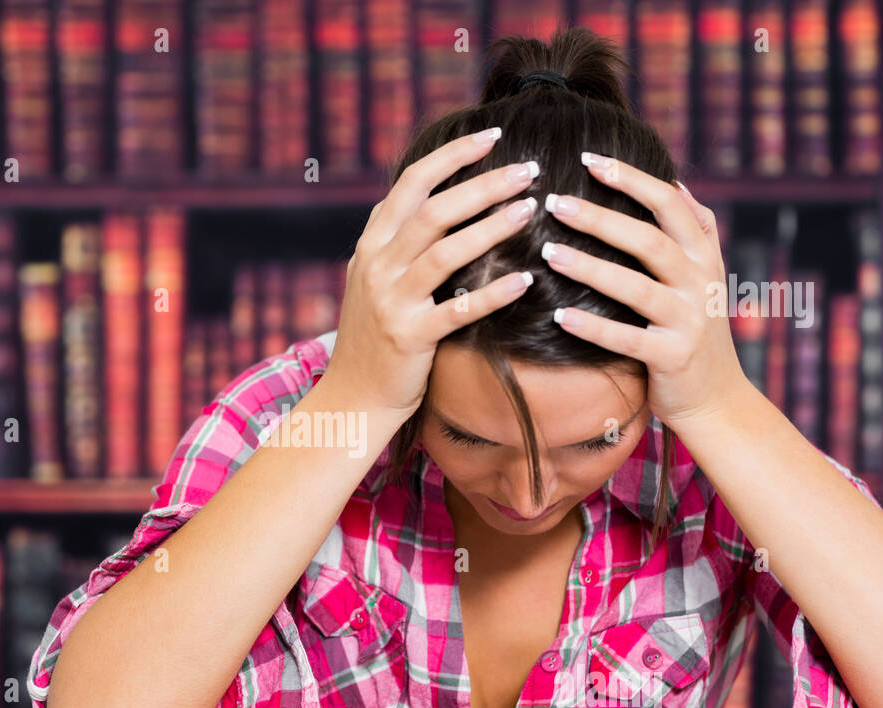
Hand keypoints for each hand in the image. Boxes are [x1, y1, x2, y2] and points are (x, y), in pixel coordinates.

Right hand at [323, 127, 540, 416]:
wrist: (351, 397)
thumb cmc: (375, 337)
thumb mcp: (374, 279)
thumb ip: (397, 240)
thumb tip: (435, 197)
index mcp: (372, 244)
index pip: (411, 183)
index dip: (452, 156)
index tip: (491, 136)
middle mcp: (377, 266)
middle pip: (434, 210)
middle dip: (483, 185)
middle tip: (528, 170)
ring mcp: (391, 302)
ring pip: (445, 252)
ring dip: (492, 227)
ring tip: (531, 210)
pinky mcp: (410, 338)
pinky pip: (458, 309)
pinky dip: (494, 293)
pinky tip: (525, 280)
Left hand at [538, 153, 752, 428]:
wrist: (717, 399)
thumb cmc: (695, 329)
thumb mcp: (705, 275)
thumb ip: (695, 230)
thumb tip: (675, 181)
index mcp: (703, 255)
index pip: (670, 203)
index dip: (632, 179)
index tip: (589, 159)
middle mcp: (700, 282)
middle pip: (649, 240)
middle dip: (601, 218)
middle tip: (555, 202)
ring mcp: (689, 321)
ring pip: (636, 287)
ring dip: (590, 268)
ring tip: (549, 253)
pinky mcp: (672, 358)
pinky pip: (628, 339)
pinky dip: (594, 327)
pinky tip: (559, 316)